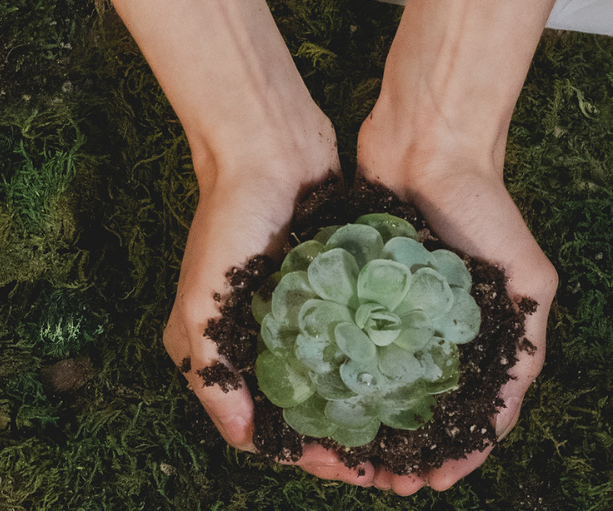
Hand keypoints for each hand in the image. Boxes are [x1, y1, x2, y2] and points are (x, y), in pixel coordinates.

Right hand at [162, 120, 373, 486]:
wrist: (268, 146)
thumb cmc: (228, 221)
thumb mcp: (202, 303)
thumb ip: (214, 374)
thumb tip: (247, 440)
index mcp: (222, 347)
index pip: (263, 421)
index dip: (300, 452)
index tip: (341, 466)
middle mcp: (260, 335)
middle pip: (304, 405)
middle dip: (340, 438)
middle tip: (384, 457)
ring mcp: (300, 311)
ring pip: (337, 375)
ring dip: (363, 406)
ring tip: (403, 429)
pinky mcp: (333, 285)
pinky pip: (358, 332)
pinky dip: (377, 358)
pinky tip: (410, 378)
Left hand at [355, 102, 557, 494]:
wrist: (430, 144)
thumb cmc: (486, 209)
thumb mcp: (528, 277)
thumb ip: (527, 340)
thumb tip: (506, 411)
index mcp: (487, 335)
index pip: (474, 412)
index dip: (459, 452)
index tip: (432, 481)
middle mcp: (442, 329)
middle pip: (424, 407)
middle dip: (407, 450)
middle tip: (382, 481)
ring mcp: (401, 311)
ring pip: (383, 383)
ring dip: (372, 424)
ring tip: (352, 456)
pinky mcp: (364, 289)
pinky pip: (350, 340)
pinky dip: (343, 376)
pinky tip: (327, 403)